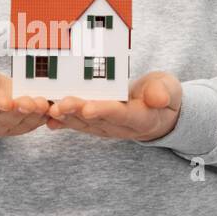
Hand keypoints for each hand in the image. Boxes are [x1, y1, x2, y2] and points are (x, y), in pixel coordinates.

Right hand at [0, 62, 50, 137]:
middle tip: (30, 102)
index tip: (6, 101)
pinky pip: (34, 123)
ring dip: (34, 114)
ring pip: (22, 123)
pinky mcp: (22, 125)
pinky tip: (52, 107)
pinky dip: (45, 116)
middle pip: (5, 119)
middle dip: (19, 111)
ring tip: (43, 104)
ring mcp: (7, 126)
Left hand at [45, 71, 181, 141]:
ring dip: (66, 117)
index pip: (122, 115)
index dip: (105, 112)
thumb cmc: (161, 93)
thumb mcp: (169, 89)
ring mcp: (105, 126)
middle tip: (60, 105)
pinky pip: (77, 123)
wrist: (155, 109)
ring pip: (83, 123)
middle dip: (77, 112)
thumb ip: (164, 92)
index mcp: (140, 118)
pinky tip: (47, 117)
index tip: (89, 108)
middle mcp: (120, 126)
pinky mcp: (95, 123)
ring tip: (50, 109)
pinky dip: (62, 121)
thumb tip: (159, 99)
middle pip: (97, 120)